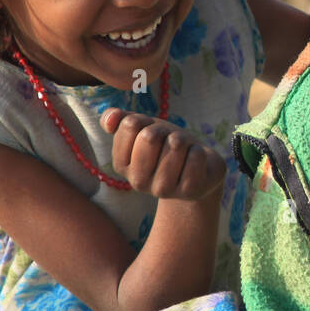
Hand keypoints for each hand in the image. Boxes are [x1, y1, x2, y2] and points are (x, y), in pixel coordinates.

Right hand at [101, 108, 224, 201]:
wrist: (196, 169)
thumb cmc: (165, 145)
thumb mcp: (142, 128)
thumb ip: (119, 119)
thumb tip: (111, 120)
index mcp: (120, 165)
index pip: (130, 125)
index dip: (147, 121)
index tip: (153, 134)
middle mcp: (138, 182)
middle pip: (150, 136)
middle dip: (165, 131)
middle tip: (170, 142)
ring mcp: (163, 189)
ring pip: (176, 144)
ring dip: (184, 140)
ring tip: (183, 152)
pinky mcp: (189, 191)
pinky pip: (195, 156)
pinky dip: (199, 151)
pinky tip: (195, 161)